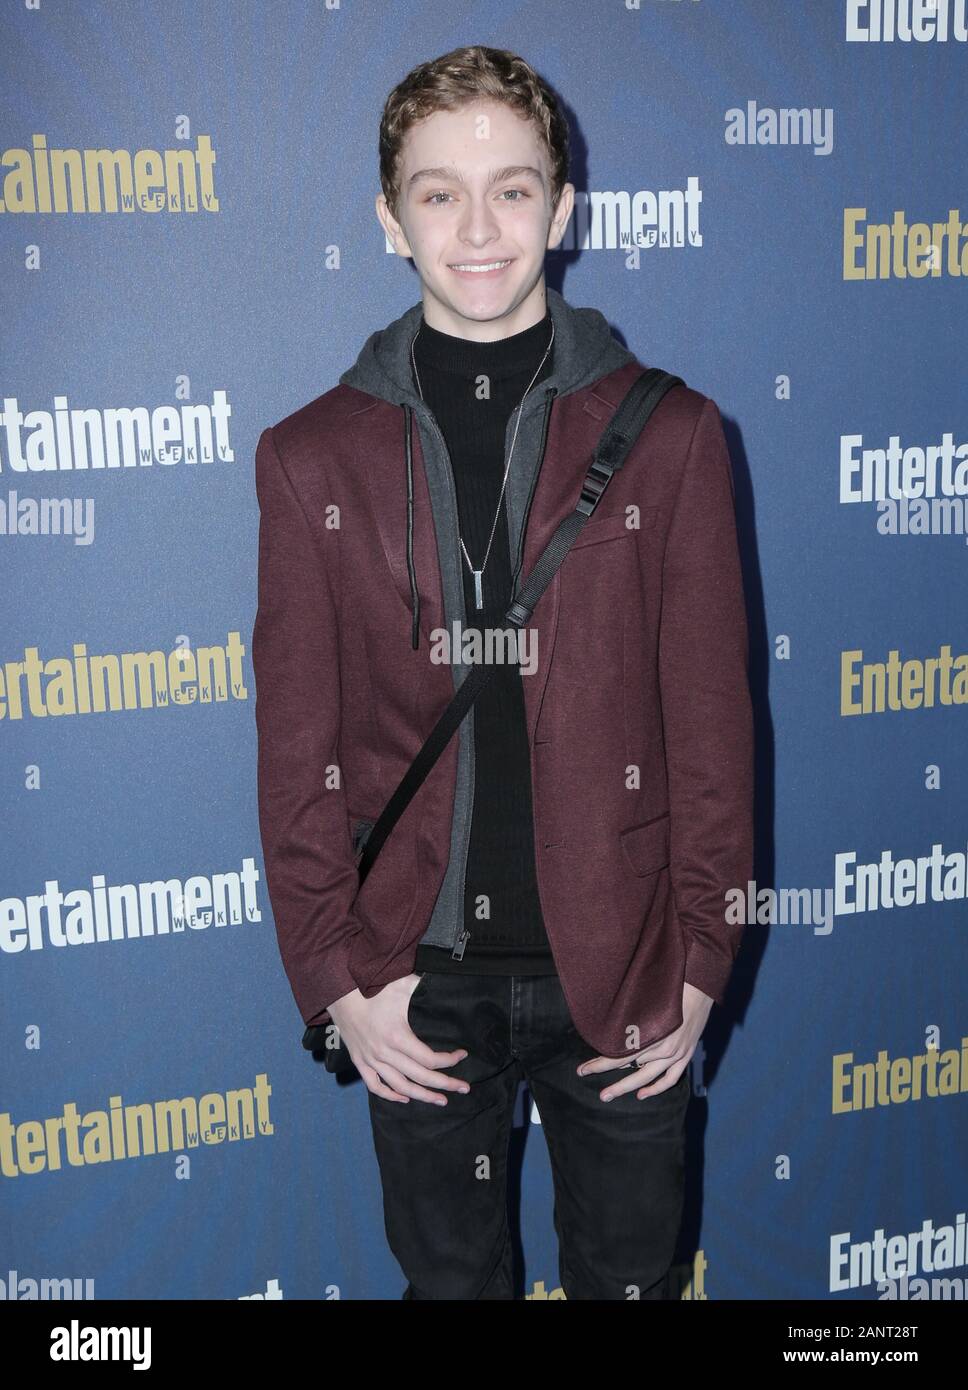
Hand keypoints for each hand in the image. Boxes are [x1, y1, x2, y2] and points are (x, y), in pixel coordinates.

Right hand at [328, 975, 469, 1105]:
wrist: (339, 995)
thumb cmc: (372, 989)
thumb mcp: (401, 984)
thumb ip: (423, 985)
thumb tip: (440, 982)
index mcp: (397, 1037)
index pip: (430, 1059)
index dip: (450, 1060)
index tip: (462, 1055)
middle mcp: (385, 1054)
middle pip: (421, 1077)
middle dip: (445, 1084)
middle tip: (464, 1088)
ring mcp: (371, 1061)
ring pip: (400, 1087)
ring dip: (423, 1096)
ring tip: (441, 1100)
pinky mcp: (360, 1062)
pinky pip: (376, 1087)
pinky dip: (391, 1096)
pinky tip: (406, 1098)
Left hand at [575, 981, 712, 1100]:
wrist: (700, 986)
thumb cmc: (671, 987)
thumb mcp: (646, 999)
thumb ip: (630, 1017)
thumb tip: (608, 1030)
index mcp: (652, 1033)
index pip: (620, 1056)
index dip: (599, 1064)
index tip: (583, 1070)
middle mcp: (664, 1047)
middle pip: (629, 1067)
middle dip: (604, 1073)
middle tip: (585, 1077)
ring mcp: (676, 1053)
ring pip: (647, 1077)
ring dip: (626, 1087)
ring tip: (607, 1094)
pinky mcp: (686, 1055)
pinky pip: (671, 1078)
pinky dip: (656, 1088)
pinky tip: (641, 1094)